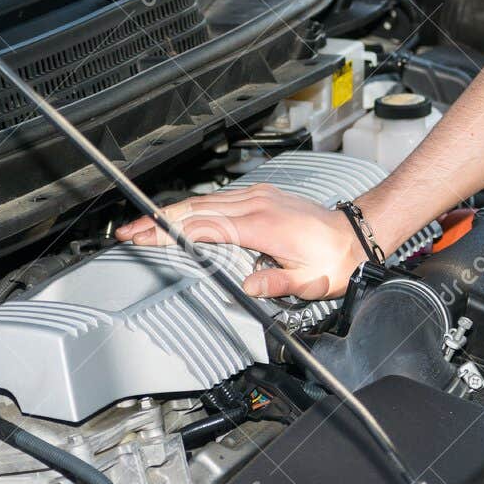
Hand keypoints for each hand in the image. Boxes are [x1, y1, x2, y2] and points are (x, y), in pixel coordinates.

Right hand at [112, 183, 366, 298]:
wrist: (354, 236)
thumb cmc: (333, 258)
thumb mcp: (309, 280)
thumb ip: (277, 282)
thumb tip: (251, 287)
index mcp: (260, 224)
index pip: (202, 226)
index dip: (170, 232)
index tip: (145, 238)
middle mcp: (255, 204)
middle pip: (194, 209)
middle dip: (157, 219)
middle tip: (129, 231)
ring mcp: (257, 197)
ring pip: (203, 201)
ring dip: (171, 211)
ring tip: (144, 224)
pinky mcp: (260, 196)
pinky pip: (218, 200)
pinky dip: (193, 207)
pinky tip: (180, 216)